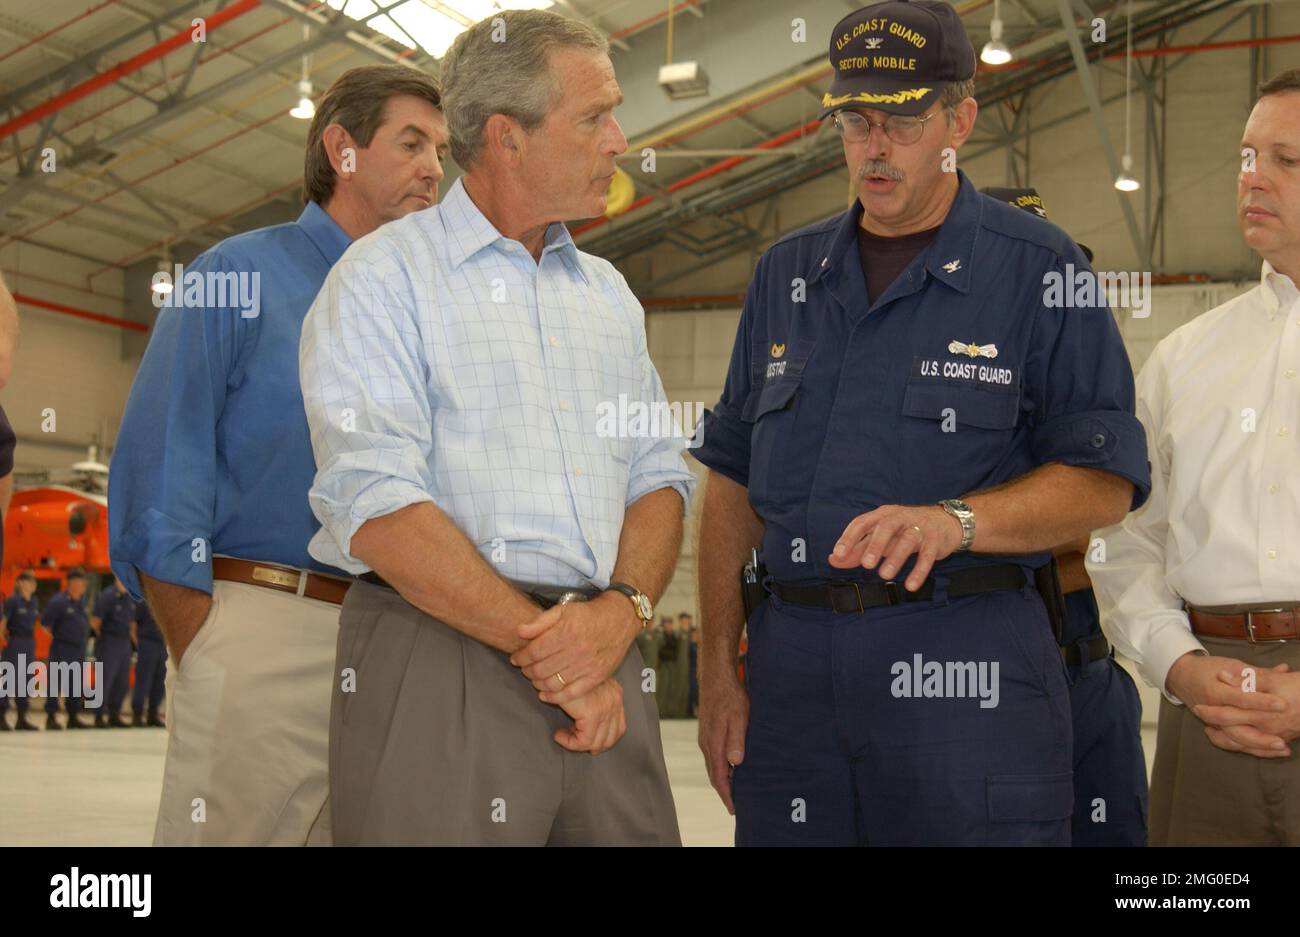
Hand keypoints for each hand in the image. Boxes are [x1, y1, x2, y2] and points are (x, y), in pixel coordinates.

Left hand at [511, 593, 638, 705]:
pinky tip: (545, 695)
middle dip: (527, 671)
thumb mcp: (563, 609)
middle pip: (541, 669)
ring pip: (553, 683)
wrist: (619, 619)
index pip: (534, 651)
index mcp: (566, 633)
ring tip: (534, 679)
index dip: (521, 657)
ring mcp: (587, 666)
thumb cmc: (588, 614)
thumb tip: (520, 632)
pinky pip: (571, 693)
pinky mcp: (596, 677)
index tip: (516, 658)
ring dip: (538, 684)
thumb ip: (540, 621)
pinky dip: (555, 697)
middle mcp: (576, 651)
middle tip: (524, 669)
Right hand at [553, 677, 625, 753]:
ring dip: (577, 744)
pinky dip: (570, 743)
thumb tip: (582, 727)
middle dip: (591, 746)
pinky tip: (558, 735)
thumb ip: (589, 701)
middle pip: (611, 738)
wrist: (556, 663)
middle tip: (572, 741)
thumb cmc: (563, 673)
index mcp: (615, 693)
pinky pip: (584, 741)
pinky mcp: (593, 713)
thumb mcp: (582, 686)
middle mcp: (615, 700)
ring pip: (597, 743)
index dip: (601, 739)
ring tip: (562, 735)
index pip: (618, 728)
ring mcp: (606, 707)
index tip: (581, 737)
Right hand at [698, 669, 748, 814]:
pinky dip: (720, 767)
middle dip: (723, 791)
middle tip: (734, 806)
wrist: (715, 678)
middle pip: (714, 775)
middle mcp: (706, 744)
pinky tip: (730, 767)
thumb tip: (736, 762)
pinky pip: (712, 756)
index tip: (733, 809)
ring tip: (734, 791)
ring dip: (722, 780)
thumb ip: (737, 740)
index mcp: (713, 744)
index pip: (719, 777)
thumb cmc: (730, 696)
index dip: (726, 794)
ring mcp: (705, 738)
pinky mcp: (707, 732)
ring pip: (713, 766)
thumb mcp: (739, 717)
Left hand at [828, 504, 963, 590]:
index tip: (838, 554)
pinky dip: (920, 570)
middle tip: (866, 564)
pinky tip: (911, 586)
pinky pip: (928, 555)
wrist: (945, 523)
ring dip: (896, 557)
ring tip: (885, 576)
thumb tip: (833, 559)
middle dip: (875, 545)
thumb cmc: (904, 530)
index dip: (849, 537)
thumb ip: (857, 549)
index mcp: (882, 515)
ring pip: (908, 539)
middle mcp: (900, 517)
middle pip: (886, 527)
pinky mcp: (935, 540)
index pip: (862, 522)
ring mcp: (919, 527)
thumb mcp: (880, 537)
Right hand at [1164, 652, 1288, 756]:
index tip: (1282, 704)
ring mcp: (1211, 721)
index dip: (1262, 702)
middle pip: (1236, 728)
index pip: (1240, 698)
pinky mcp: (1215, 728)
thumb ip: (1258, 673)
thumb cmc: (1207, 668)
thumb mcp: (1232, 665)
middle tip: (1282, 741)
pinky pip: (1233, 743)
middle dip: (1261, 737)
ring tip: (1282, 749)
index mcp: (1215, 689)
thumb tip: (1284, 670)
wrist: (1181, 676)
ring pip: (1235, 740)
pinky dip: (1252, 749)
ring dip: (1260, 747)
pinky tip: (1270, 751)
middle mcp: (1212, 709)